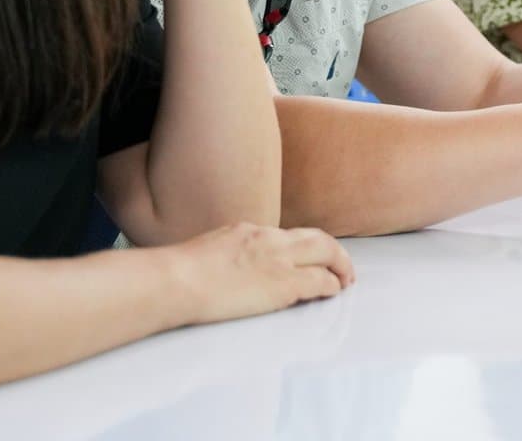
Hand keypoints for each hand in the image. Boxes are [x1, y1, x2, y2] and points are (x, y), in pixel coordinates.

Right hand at [166, 222, 354, 325]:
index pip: (288, 236)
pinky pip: (320, 281)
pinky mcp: (284, 283)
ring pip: (326, 253)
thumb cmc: (179, 274)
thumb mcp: (209, 250)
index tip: (310, 257)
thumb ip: (230, 253)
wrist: (176, 281)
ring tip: (345, 279)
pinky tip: (334, 291)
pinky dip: (331, 285)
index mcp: (249, 231)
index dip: (306, 247)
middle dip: (334, 252)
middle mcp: (270, 240)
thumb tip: (233, 265)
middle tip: (341, 266)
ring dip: (340, 266)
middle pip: (316, 238)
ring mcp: (280, 259)